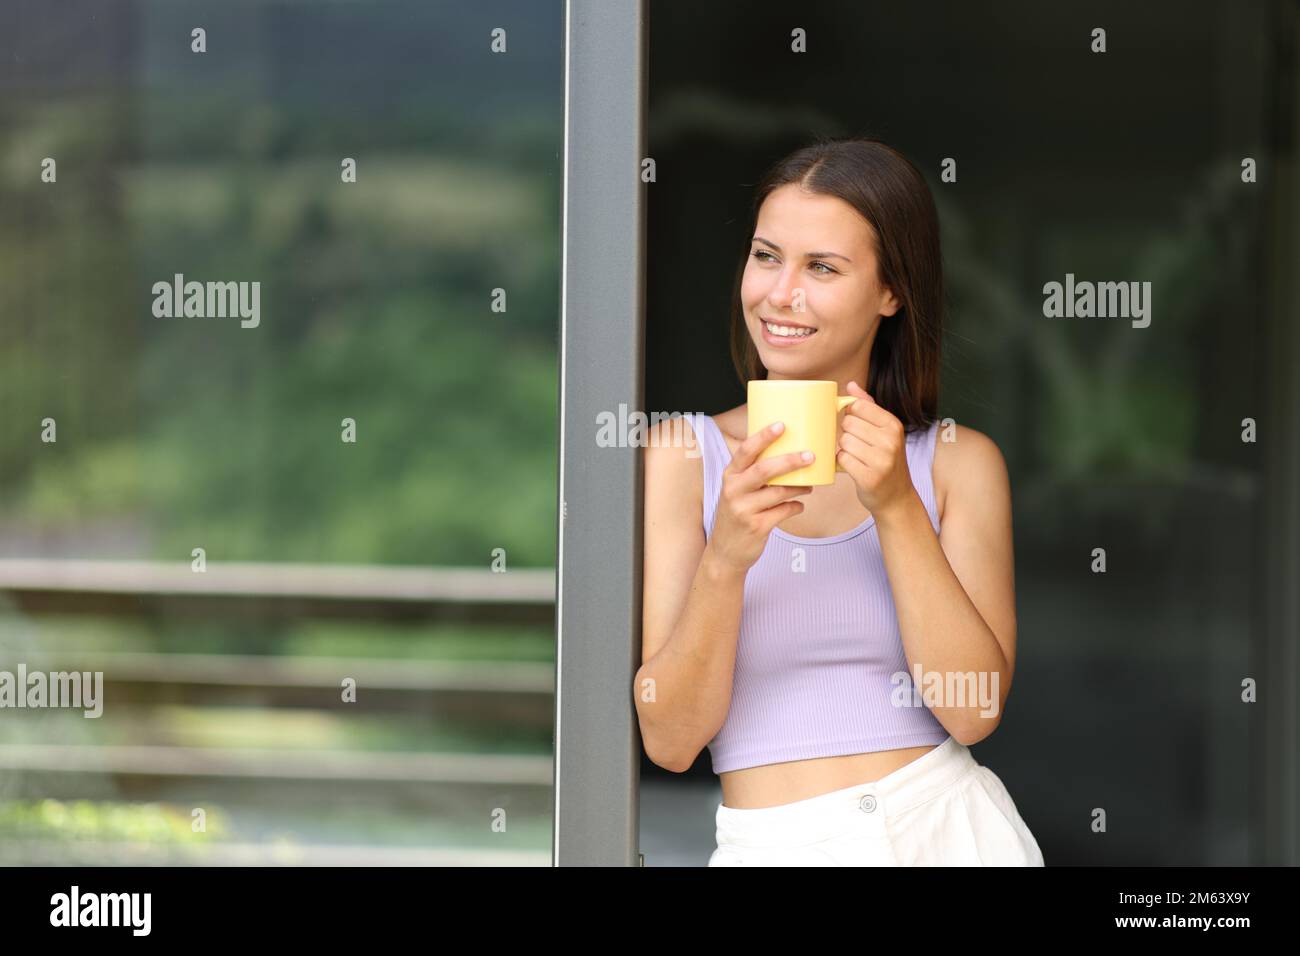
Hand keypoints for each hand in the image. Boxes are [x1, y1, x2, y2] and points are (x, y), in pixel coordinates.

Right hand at [707, 421, 813, 573]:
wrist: (725, 552)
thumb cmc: (736, 514)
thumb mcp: (737, 491)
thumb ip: (753, 474)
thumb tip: (786, 452)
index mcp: (730, 476)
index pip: (745, 451)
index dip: (764, 437)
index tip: (782, 425)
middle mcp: (733, 491)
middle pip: (764, 470)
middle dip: (790, 461)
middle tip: (811, 456)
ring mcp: (744, 510)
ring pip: (779, 492)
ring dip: (799, 487)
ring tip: (809, 485)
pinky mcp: (756, 527)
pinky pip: (784, 511)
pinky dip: (795, 507)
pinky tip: (799, 505)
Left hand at [836, 380, 916, 518]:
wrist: (897, 497)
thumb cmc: (886, 460)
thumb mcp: (884, 431)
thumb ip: (868, 406)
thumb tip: (851, 384)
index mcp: (893, 425)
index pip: (859, 406)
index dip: (850, 415)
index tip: (857, 426)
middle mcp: (890, 441)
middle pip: (848, 424)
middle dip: (847, 434)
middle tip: (857, 446)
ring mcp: (881, 460)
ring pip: (843, 442)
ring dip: (844, 449)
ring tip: (857, 457)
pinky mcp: (869, 477)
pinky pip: (842, 459)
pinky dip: (842, 463)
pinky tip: (853, 467)